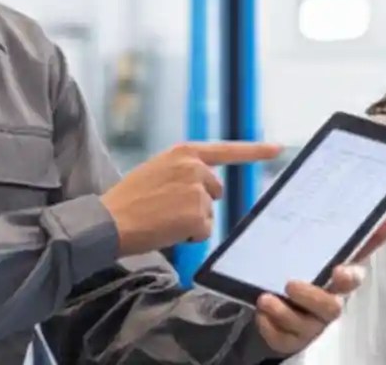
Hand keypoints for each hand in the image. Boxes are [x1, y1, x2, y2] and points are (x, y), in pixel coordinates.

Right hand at [101, 141, 281, 256]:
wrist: (107, 220)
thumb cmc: (128, 199)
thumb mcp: (156, 170)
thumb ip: (183, 172)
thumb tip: (206, 187)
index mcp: (184, 152)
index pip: (227, 150)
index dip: (255, 151)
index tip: (278, 148)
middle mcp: (194, 166)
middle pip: (215, 192)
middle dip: (197, 204)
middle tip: (165, 208)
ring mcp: (197, 189)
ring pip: (208, 214)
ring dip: (190, 221)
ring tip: (161, 217)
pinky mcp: (197, 213)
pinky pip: (202, 231)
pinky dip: (187, 235)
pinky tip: (165, 229)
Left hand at [255, 217, 385, 354]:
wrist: (278, 301)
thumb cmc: (304, 269)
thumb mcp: (315, 248)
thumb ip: (340, 233)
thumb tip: (384, 213)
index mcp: (338, 279)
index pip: (353, 276)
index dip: (351, 275)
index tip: (340, 269)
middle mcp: (329, 304)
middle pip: (331, 307)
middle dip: (313, 297)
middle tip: (290, 284)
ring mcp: (311, 325)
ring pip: (304, 325)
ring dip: (283, 313)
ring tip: (265, 299)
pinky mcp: (292, 340)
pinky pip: (283, 339)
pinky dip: (270, 326)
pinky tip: (261, 314)